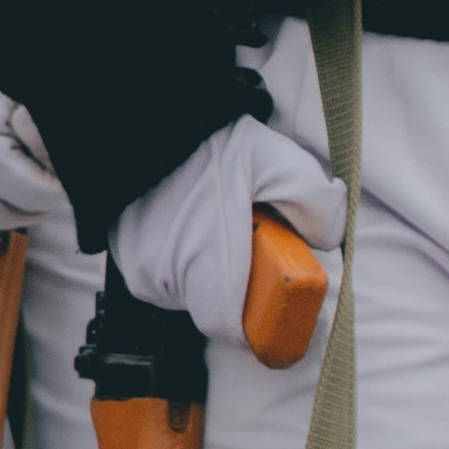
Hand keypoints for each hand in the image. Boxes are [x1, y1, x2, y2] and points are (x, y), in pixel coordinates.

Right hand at [110, 115, 344, 345]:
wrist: (145, 119)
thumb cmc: (210, 142)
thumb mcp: (280, 162)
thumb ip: (318, 206)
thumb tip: (326, 243)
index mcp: (203, 262)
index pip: (229, 329)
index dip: (257, 325)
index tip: (274, 306)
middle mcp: (162, 274)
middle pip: (211, 309)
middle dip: (238, 288)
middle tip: (250, 245)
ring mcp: (137, 266)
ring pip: (185, 295)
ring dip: (208, 274)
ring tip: (218, 228)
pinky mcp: (122, 255)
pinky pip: (161, 276)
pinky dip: (181, 261)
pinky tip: (192, 224)